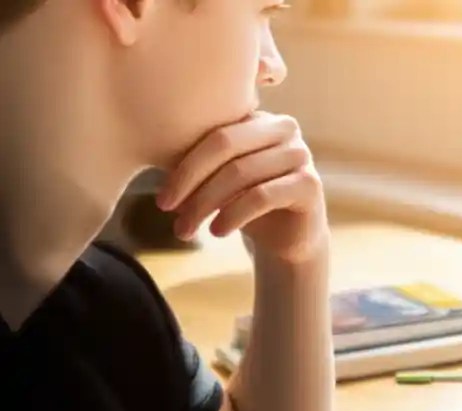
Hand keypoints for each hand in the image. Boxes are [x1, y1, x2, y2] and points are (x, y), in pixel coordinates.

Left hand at [158, 112, 327, 263]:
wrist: (288, 237)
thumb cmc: (246, 201)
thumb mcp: (218, 176)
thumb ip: (195, 158)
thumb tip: (144, 148)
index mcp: (258, 116)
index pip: (212, 131)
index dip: (183, 165)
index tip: (161, 198)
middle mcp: (284, 127)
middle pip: (225, 145)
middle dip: (190, 181)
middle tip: (167, 210)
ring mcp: (301, 154)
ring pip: (241, 173)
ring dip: (206, 204)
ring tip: (186, 230)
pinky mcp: (310, 184)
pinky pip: (262, 196)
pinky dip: (233, 215)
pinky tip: (217, 232)